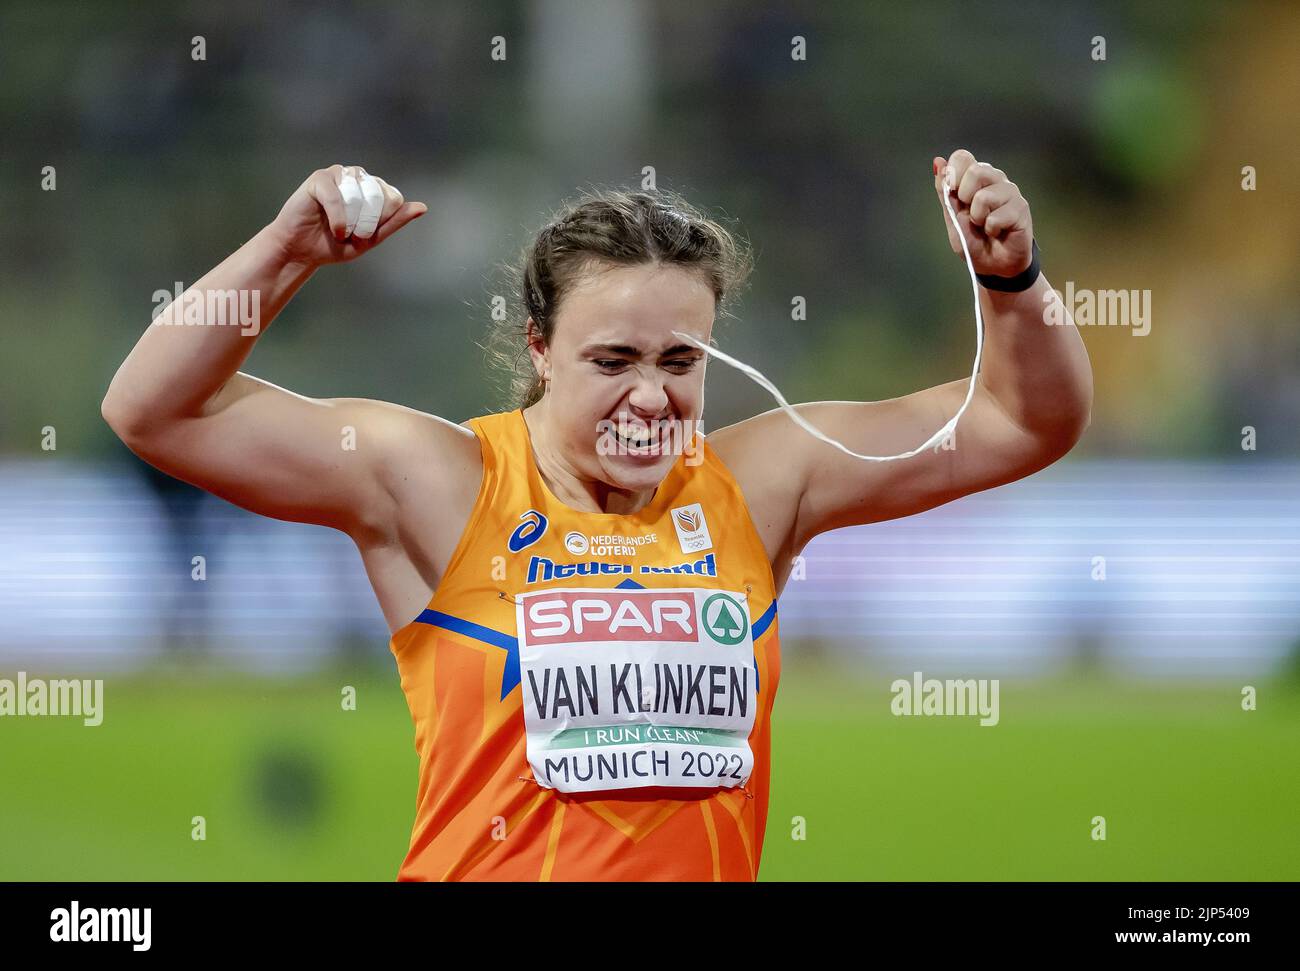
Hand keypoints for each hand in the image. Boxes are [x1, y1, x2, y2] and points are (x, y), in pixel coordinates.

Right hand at [270, 164, 426, 267]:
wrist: (302, 251)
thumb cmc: (335, 244)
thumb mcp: (372, 239)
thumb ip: (395, 222)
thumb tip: (422, 207)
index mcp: (375, 189)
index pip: (394, 199)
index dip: (382, 222)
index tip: (365, 235)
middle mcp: (360, 177)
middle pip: (380, 197)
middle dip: (367, 224)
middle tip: (351, 234)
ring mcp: (340, 174)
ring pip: (360, 197)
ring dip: (352, 222)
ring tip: (339, 230)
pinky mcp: (320, 178)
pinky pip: (338, 197)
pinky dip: (339, 219)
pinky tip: (335, 229)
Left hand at [932, 150, 1033, 277]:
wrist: (993, 264)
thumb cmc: (973, 240)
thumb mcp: (952, 218)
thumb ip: (945, 192)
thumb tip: (938, 162)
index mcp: (975, 178)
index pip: (963, 157)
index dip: (953, 174)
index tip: (952, 192)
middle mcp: (994, 179)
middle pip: (976, 170)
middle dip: (965, 198)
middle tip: (971, 214)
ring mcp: (1010, 192)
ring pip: (985, 196)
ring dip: (978, 218)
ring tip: (984, 226)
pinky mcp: (1021, 208)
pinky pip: (996, 217)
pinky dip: (991, 229)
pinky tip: (997, 232)